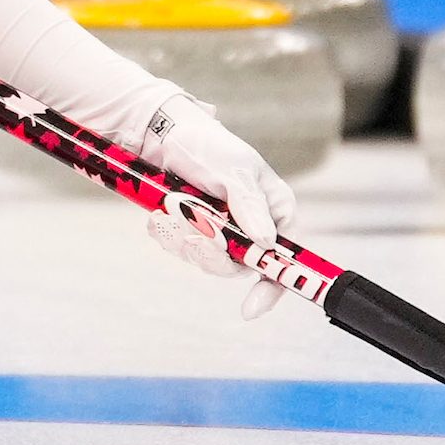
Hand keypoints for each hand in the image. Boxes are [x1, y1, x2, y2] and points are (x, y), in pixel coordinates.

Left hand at [137, 93, 297, 319]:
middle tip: (190, 228)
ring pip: (205, 259)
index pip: (283, 261)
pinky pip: (180, 249)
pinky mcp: (193, 232)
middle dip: (209, 250)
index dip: (270, 288)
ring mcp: (222, 233)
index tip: (251, 308)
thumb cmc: (209, 146)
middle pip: (236, 266)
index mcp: (275, 213)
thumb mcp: (235, 170)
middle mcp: (252, 228)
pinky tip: (161, 211)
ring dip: (183, 237)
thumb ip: (250, 205)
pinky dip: (168, 233)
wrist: (165, 137)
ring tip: (172, 207)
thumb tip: (266, 242)